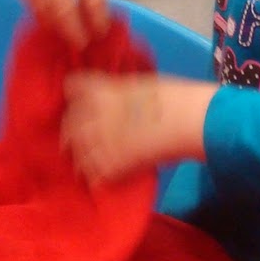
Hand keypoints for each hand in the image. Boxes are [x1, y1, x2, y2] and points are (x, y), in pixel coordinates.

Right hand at [8, 0, 117, 48]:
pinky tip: (43, 14)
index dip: (98, 22)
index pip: (93, 2)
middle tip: (81, 43)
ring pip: (40, 7)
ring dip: (52, 24)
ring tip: (62, 34)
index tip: (103, 31)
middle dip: (73, 32)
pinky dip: (34, 7)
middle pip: (64, 13)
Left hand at [61, 72, 212, 185]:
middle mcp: (92, 114)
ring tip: (92, 162)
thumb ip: (116, 89)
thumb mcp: (139, 82)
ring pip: (76, 153)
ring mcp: (98, 142)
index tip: (80, 101)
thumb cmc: (174, 97)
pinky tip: (105, 177)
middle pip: (68, 124)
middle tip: (82, 138)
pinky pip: (93, 176)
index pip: (70, 87)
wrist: (191, 121)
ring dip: (82, 157)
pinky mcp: (110, 166)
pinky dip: (97, 178)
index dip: (75, 95)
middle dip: (73, 131)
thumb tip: (111, 95)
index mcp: (100, 90)